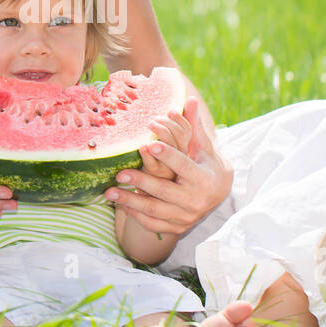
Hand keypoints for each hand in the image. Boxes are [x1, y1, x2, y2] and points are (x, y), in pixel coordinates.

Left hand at [105, 96, 232, 237]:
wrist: (217, 195)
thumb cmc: (204, 163)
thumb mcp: (202, 146)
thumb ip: (192, 126)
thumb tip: (188, 98)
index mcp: (204, 178)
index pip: (184, 166)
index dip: (168, 156)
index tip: (148, 144)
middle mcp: (196, 200)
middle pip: (165, 191)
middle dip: (141, 182)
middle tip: (119, 173)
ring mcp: (186, 217)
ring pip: (155, 210)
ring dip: (131, 201)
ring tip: (109, 191)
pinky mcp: (176, 227)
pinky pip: (152, 223)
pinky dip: (135, 215)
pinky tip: (120, 203)